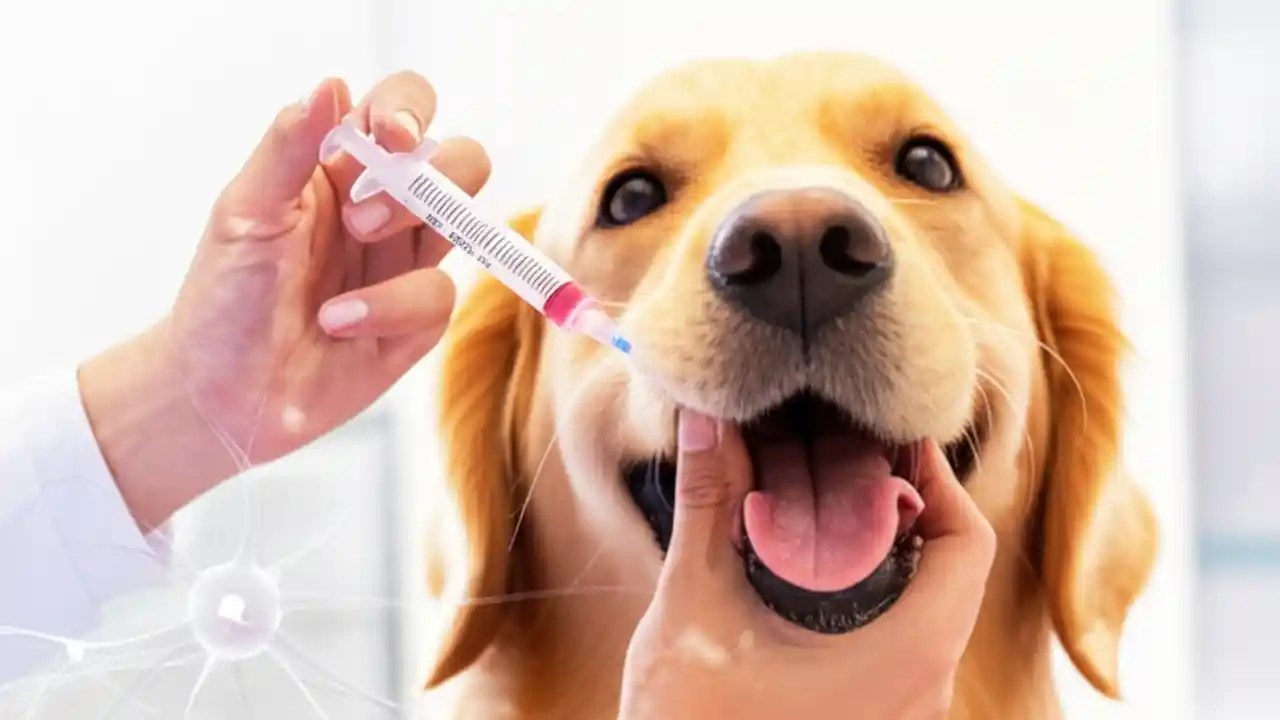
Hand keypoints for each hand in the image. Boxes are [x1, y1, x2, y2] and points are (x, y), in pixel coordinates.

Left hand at [79, 73, 489, 528]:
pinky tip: (339, 322)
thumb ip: (287, 146)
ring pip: (462, 222)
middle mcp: (384, 208)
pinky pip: (440, 295)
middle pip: (459, 161)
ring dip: (407, 237)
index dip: (410, 110)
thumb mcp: (244, 212)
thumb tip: (331, 84)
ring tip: (341, 271)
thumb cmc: (223, 298)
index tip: (391, 137)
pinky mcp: (420, 321)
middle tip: (361, 217)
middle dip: (430, 179)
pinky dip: (388, 306)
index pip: (402, 109)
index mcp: (340, 167)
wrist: (221, 396)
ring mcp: (405, 264)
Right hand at [619, 410, 996, 719]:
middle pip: (952, 570)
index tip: (883, 437)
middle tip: (842, 465)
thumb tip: (707, 418)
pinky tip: (813, 575)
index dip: (934, 476)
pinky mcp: (877, 719)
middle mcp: (924, 691)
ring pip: (930, 608)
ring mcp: (904, 711)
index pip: (968, 542)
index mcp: (906, 657)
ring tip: (824, 511)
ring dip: (888, 553)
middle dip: (903, 507)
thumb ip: (708, 505)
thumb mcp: (694, 604)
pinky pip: (906, 643)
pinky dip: (876, 596)